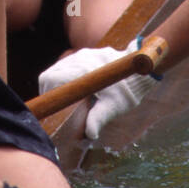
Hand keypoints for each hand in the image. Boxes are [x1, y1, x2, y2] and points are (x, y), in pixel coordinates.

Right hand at [38, 43, 156, 139]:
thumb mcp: (113, 107)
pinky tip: (76, 89)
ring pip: (59, 67)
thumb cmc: (126, 91)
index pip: (52, 77)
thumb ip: (98, 118)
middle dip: (50, 89)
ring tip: (66, 100)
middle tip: (57, 106)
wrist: (142, 70)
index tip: (51, 105)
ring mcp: (82, 54)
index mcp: (82, 70)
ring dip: (58, 82)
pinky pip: (68, 64)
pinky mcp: (86, 53)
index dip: (46, 92)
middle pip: (52, 72)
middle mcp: (79, 58)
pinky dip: (66, 76)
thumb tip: (89, 134)